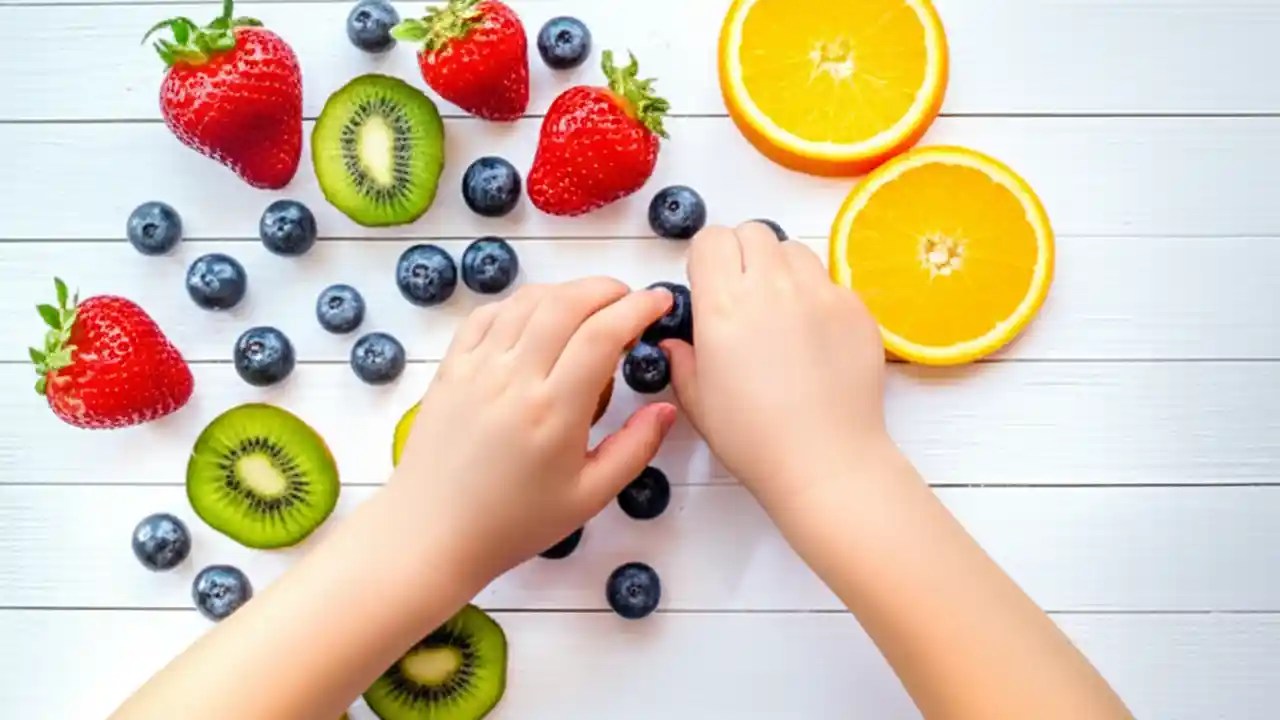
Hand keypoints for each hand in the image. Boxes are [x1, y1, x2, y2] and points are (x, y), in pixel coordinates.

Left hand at [393, 278, 676, 583]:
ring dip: (565, 292)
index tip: (659, 302)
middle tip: (628, 301)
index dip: (637, 307)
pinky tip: (536, 319)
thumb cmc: (513, 523)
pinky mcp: (450, 369)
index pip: (602, 334)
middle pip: (566, 303)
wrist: (431, 535)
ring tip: (589, 307)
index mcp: (554, 412)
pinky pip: (486, 316)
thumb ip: (634, 449)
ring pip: (526, 301)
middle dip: (606, 289)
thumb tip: (666, 408)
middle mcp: (514, 379)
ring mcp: (477, 369)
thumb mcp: (589, 497)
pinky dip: (519, 304)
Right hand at [663, 223, 888, 506]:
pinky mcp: (856, 308)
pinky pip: (829, 281)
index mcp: (724, 304)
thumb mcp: (697, 401)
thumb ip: (681, 358)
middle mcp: (772, 287)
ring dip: (781, 268)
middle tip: (743, 294)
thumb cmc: (753, 438)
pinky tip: (813, 338)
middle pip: (753, 232)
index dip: (706, 258)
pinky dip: (816, 296)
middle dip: (743, 254)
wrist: (826, 462)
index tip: (708, 286)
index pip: (711, 239)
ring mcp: (820, 293)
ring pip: (794, 250)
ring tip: (780, 312)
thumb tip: (675, 341)